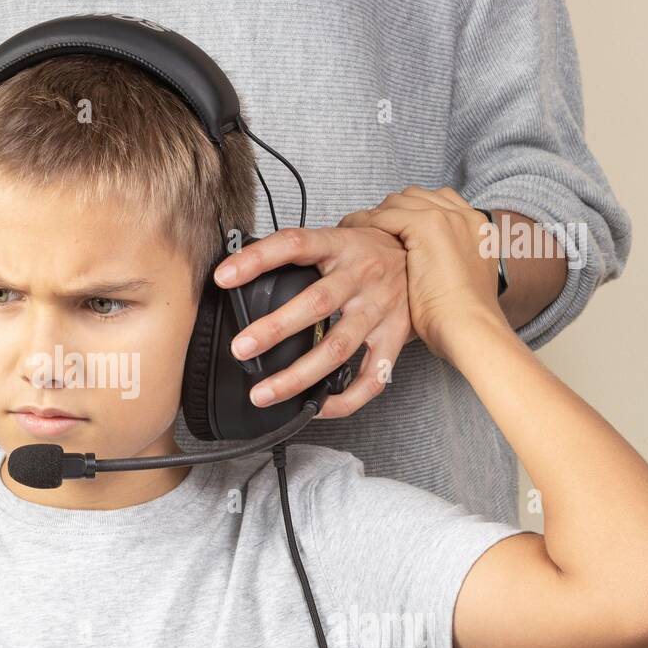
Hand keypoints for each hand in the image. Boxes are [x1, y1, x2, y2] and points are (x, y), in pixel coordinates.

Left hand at [212, 226, 411, 417]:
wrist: (423, 255)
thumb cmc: (366, 251)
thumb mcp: (334, 239)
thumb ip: (298, 255)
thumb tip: (240, 270)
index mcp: (340, 246)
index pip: (294, 245)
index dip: (257, 259)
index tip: (224, 277)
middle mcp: (362, 277)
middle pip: (317, 304)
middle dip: (275, 329)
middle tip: (241, 349)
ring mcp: (380, 310)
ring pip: (338, 348)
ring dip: (298, 376)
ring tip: (263, 393)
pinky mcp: (396, 338)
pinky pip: (372, 379)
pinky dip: (343, 400)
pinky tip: (315, 408)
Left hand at [339, 185, 505, 360]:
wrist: (468, 326)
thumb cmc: (460, 318)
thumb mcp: (458, 284)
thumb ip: (445, 266)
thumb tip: (421, 270)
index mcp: (477, 229)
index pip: (439, 204)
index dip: (411, 213)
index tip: (391, 227)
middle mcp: (465, 217)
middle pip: (418, 197)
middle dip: (391, 209)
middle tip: (368, 227)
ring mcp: (448, 218)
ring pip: (400, 202)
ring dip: (375, 214)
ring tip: (354, 228)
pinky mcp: (428, 225)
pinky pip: (388, 214)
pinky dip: (367, 222)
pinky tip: (352, 233)